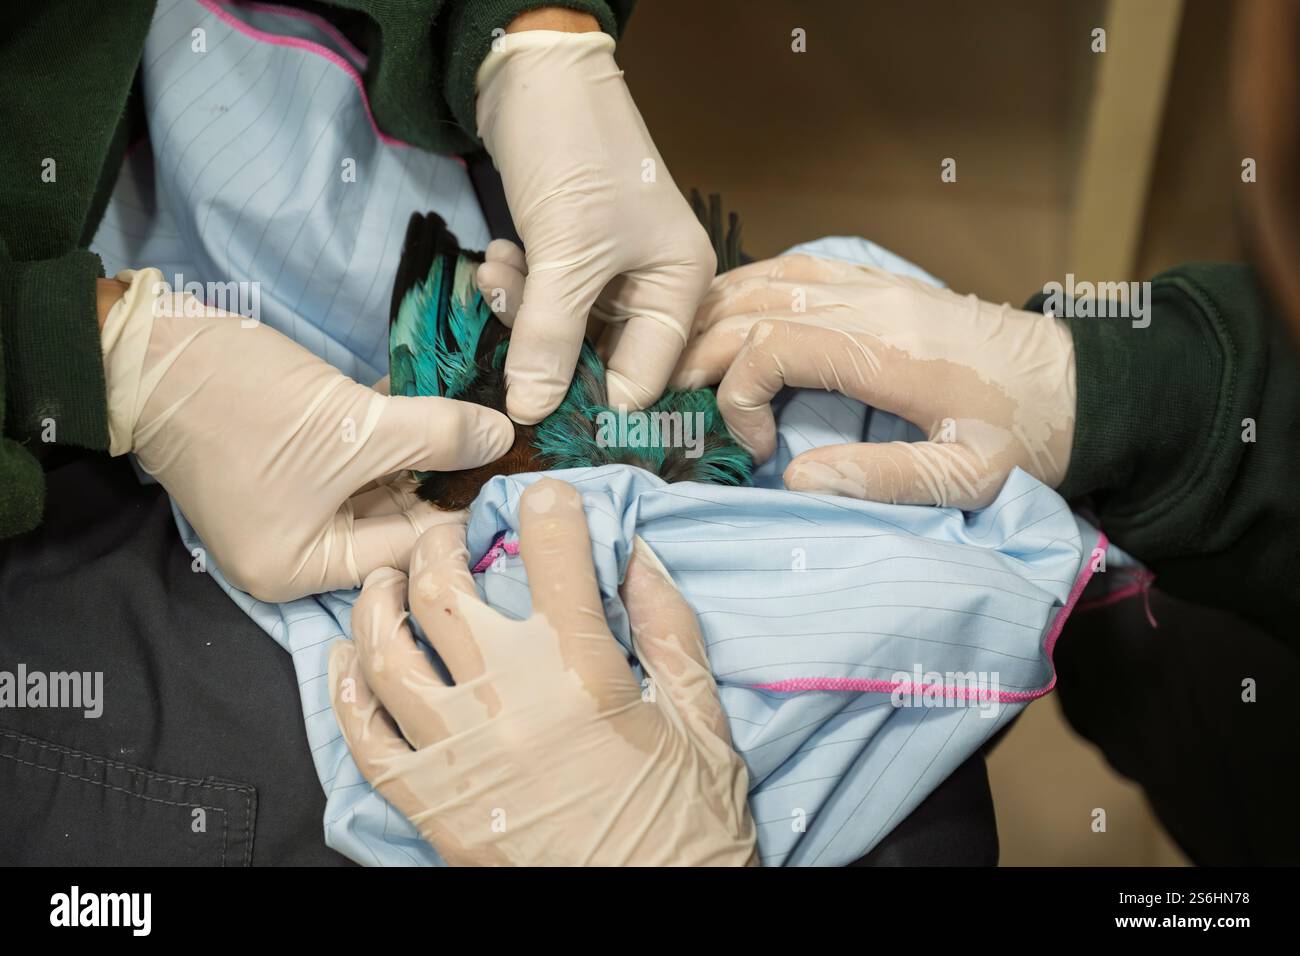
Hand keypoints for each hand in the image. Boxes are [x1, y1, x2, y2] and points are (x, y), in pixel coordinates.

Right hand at [99, 268, 513, 601]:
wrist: (152, 346)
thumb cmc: (244, 405)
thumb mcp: (353, 426)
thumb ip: (437, 436)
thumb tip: (504, 437)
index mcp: (302, 567)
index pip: (406, 551)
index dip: (464, 514)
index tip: (518, 483)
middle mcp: (300, 547)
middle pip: (397, 519)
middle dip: (448, 480)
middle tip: (510, 449)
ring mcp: (297, 502)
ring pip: (384, 481)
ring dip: (428, 449)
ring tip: (487, 422)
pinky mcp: (298, 459)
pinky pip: (360, 454)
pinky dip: (394, 430)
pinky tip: (444, 403)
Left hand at [328, 478, 756, 865]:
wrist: (649, 912)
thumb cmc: (683, 823)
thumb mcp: (701, 719)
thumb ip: (668, 628)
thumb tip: (637, 555)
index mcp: (579, 673)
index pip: (550, 555)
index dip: (549, 508)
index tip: (546, 497)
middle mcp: (504, 700)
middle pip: (442, 589)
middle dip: (441, 541)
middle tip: (451, 532)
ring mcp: (454, 753)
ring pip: (384, 650)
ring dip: (378, 600)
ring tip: (387, 579)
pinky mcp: (427, 802)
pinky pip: (361, 735)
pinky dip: (344, 687)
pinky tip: (346, 657)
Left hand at [475, 28, 714, 422]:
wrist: (534, 72)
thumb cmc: (573, 153)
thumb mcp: (565, 254)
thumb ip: (549, 339)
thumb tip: (531, 413)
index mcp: (680, 285)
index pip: (645, 378)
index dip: (594, 402)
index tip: (540, 416)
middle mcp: (654, 285)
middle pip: (602, 359)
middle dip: (548, 349)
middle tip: (510, 326)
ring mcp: (611, 272)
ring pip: (565, 333)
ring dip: (524, 313)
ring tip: (501, 274)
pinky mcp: (572, 259)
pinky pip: (546, 301)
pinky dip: (519, 288)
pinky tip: (500, 258)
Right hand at [671, 255, 1075, 508]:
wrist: (1084, 384)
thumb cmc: (1027, 435)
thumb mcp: (968, 476)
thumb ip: (882, 480)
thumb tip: (794, 478)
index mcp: (885, 348)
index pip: (768, 345)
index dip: (736, 395)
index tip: (753, 447)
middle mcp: (871, 302)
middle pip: (751, 306)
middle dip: (699, 353)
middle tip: (676, 402)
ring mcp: (875, 284)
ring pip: (765, 278)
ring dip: (713, 315)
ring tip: (680, 359)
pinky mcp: (882, 284)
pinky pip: (796, 269)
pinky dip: (747, 290)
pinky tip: (728, 314)